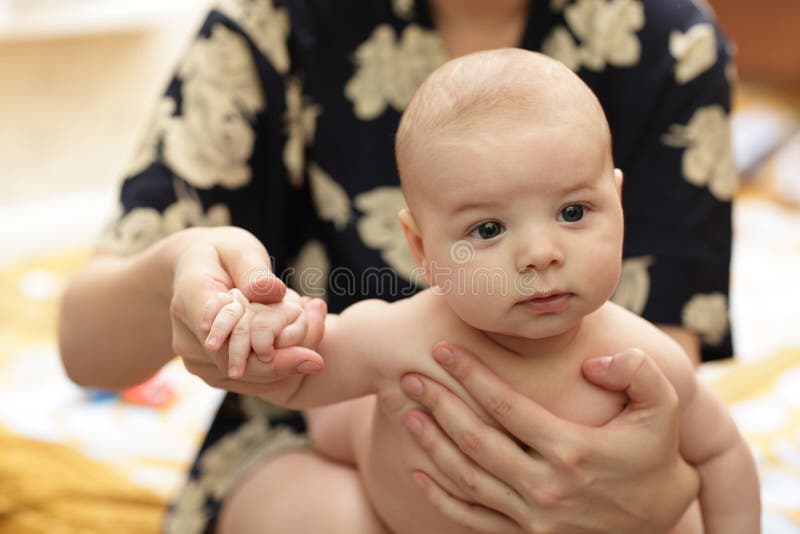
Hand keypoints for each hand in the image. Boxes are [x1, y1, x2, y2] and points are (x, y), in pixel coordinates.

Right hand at [168, 227, 325, 394]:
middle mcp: (187, 338)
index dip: (269, 354)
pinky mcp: (209, 370)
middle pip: (240, 367)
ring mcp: (196, 359)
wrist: (195, 269)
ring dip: (283, 366)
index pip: (228, 340)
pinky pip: (248, 380)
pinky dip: (276, 367)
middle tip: (319, 354)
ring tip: (314, 343)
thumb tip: (273, 291)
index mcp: (190, 301)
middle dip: (284, 362)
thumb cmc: (222, 253)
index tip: (311, 358)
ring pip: (247, 379)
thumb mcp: (238, 249)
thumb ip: (254, 270)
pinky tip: (298, 349)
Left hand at [400, 343, 697, 532]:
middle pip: (476, 440)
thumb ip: (637, 372)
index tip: (443, 349)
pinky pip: (474, 519)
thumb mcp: (663, 408)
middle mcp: (547, 486)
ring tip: (409, 414)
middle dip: (439, 404)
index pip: (506, 406)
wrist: (664, 516)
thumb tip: (593, 361)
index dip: (471, 374)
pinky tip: (419, 472)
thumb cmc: (656, 453)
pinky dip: (442, 497)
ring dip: (433, 445)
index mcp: (573, 450)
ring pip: (468, 479)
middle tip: (410, 377)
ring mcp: (534, 517)